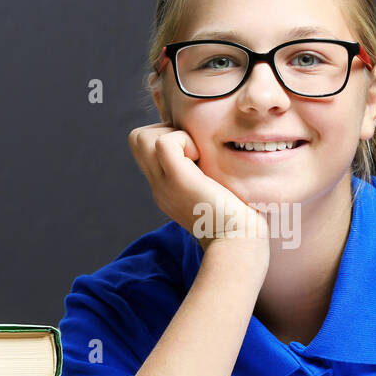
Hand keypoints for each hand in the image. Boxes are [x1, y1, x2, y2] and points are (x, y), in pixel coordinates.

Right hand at [128, 122, 270, 258]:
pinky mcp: (179, 181)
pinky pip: (165, 144)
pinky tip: (202, 158)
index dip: (165, 136)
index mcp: (165, 187)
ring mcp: (164, 184)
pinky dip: (183, 141)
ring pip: (142, 137)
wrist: (239, 243)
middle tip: (194, 150)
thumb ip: (203, 174)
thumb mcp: (212, 192)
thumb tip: (209, 152)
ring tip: (198, 156)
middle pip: (137, 138)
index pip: (144, 146)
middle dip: (165, 131)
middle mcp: (158, 185)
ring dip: (172, 135)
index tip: (193, 151)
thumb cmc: (237, 219)